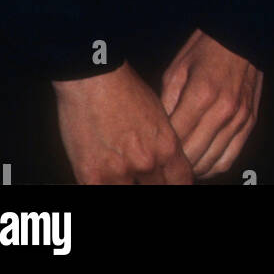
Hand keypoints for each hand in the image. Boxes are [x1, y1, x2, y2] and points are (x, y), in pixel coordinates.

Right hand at [53, 62, 193, 184]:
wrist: (91, 79)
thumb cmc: (124, 89)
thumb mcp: (157, 114)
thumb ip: (163, 144)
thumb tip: (166, 164)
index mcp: (166, 146)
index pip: (182, 182)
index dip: (174, 184)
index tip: (167, 181)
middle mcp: (147, 162)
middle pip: (158, 191)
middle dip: (152, 184)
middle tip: (143, 176)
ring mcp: (119, 172)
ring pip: (130, 195)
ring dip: (126, 184)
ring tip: (120, 168)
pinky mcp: (91, 177)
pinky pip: (103, 194)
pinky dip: (105, 185)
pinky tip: (103, 176)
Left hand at [161, 29, 262, 178]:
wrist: (240, 37)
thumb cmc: (205, 49)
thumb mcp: (177, 70)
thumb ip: (166, 104)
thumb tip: (158, 133)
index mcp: (201, 95)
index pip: (177, 140)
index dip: (163, 151)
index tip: (154, 154)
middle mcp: (223, 110)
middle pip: (194, 155)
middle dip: (177, 164)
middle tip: (165, 164)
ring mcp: (239, 117)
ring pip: (213, 162)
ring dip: (195, 170)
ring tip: (182, 167)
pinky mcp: (249, 121)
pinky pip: (231, 157)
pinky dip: (214, 167)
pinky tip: (202, 164)